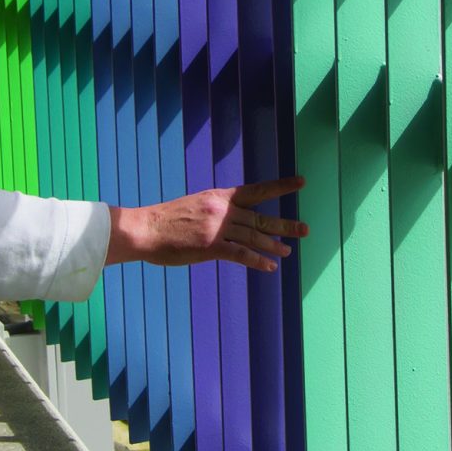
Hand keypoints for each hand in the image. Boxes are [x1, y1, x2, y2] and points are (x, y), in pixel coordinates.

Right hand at [105, 177, 307, 272]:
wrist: (145, 229)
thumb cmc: (167, 220)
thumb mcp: (196, 205)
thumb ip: (216, 211)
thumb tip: (232, 218)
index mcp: (220, 197)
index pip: (257, 189)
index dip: (281, 186)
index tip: (301, 183)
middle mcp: (222, 210)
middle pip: (261, 217)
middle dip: (284, 225)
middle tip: (306, 230)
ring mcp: (217, 228)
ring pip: (254, 236)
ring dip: (273, 245)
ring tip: (288, 252)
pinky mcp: (210, 247)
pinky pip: (240, 254)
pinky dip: (257, 261)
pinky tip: (269, 267)